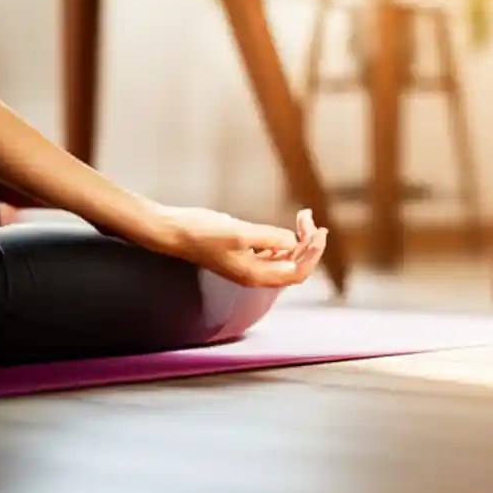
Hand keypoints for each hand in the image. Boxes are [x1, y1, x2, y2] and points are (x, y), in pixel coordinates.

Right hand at [145, 205, 327, 287]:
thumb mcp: (238, 233)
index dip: (312, 254)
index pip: (296, 272)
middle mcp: (255, 274)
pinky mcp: (243, 253)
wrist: (173, 230)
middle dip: (307, 243)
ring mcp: (249, 264)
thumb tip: (291, 241)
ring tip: (304, 216)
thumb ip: (268, 238)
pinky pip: (273, 251)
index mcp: (255, 275)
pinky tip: (289, 226)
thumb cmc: (202, 232)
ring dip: (298, 240)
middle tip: (310, 217)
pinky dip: (284, 239)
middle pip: (294, 265)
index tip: (319, 231)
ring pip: (285, 258)